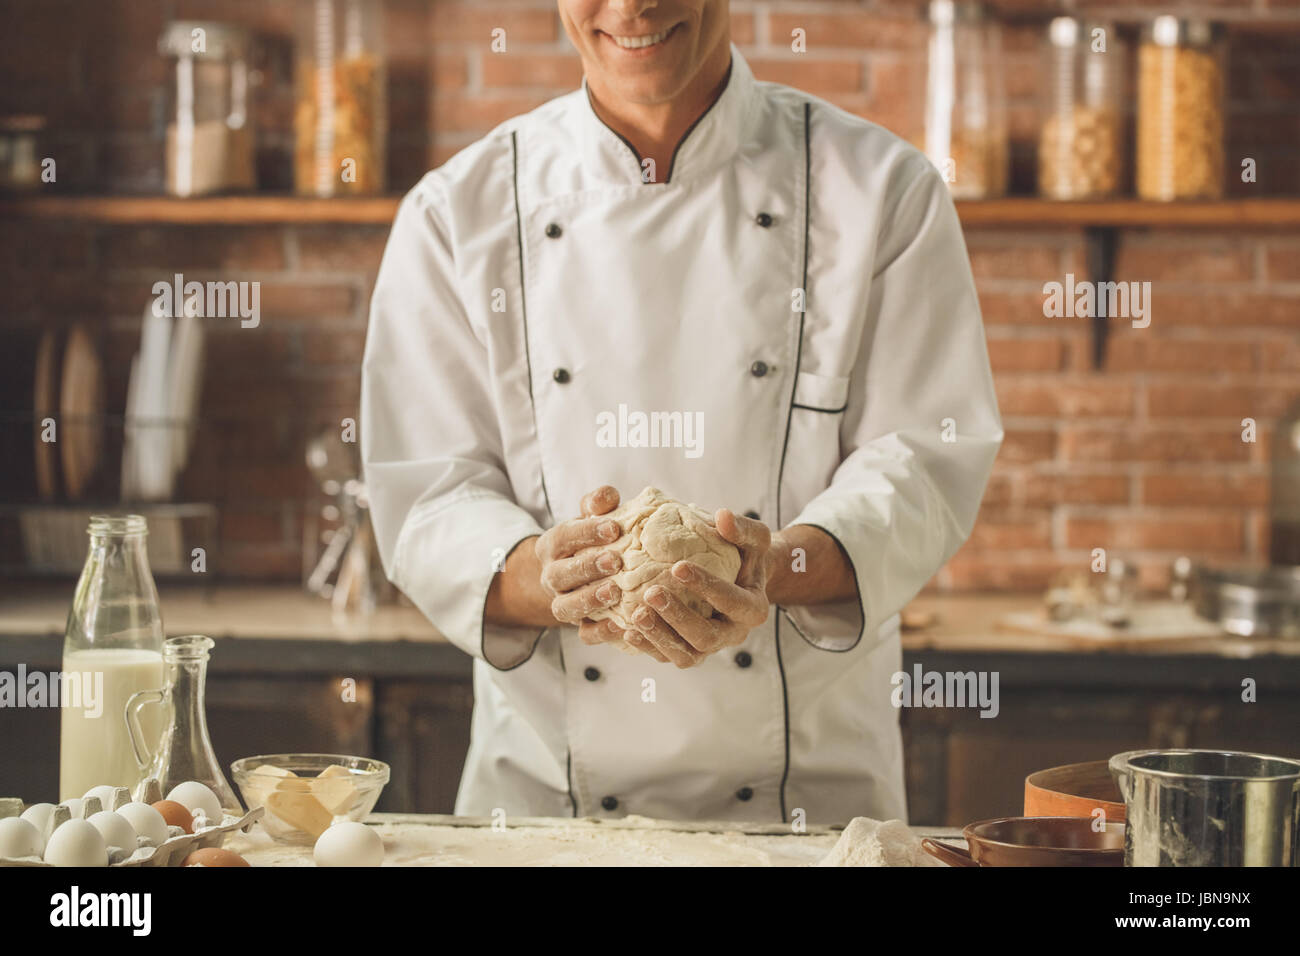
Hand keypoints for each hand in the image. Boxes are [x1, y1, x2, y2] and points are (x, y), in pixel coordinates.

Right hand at [533, 485, 669, 661]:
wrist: (576, 575)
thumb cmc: (591, 540)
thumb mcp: (591, 518)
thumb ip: (597, 505)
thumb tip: (608, 495)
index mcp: (552, 546)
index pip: (563, 537)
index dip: (586, 532)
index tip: (614, 527)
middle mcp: (552, 576)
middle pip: (561, 575)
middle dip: (588, 567)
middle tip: (615, 561)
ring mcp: (563, 603)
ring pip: (566, 608)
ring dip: (590, 600)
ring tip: (616, 592)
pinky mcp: (579, 626)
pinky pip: (584, 634)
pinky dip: (601, 632)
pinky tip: (623, 625)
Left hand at [628, 509, 771, 667]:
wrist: (740, 579)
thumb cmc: (746, 556)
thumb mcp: (753, 539)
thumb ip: (742, 529)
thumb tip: (723, 516)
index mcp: (752, 609)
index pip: (732, 602)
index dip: (707, 587)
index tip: (679, 567)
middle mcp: (733, 634)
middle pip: (706, 637)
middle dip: (678, 617)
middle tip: (652, 593)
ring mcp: (710, 647)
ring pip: (686, 655)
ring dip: (659, 637)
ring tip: (635, 615)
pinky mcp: (689, 651)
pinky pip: (667, 656)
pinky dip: (647, 646)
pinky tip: (626, 630)